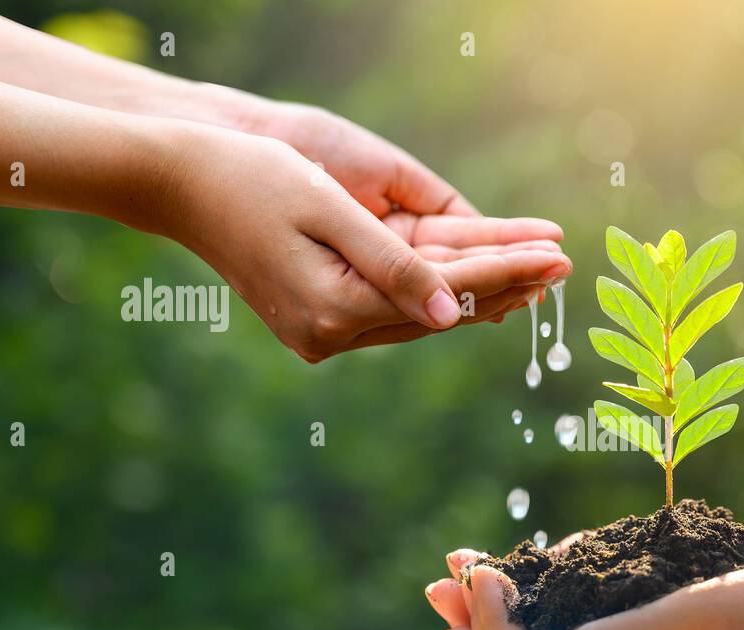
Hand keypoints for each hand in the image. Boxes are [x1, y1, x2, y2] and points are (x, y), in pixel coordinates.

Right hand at [161, 123, 570, 361]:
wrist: (180, 183)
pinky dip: (439, 295)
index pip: (442, 295)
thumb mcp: (327, 211)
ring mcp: (322, 335)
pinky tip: (478, 285)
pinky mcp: (319, 323)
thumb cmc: (251, 179)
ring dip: (478, 294)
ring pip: (421, 316)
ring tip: (536, 274)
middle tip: (564, 266)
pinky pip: (396, 310)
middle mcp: (330, 335)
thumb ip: (393, 266)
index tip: (557, 256)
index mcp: (333, 310)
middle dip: (503, 286)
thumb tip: (453, 316)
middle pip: (438, 313)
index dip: (505, 273)